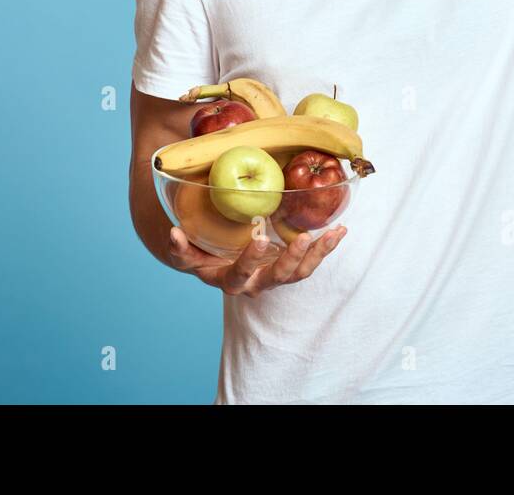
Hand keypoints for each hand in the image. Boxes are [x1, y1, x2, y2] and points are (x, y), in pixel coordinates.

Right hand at [168, 224, 346, 296]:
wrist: (213, 262)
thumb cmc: (198, 254)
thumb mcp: (186, 254)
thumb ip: (180, 248)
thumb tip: (174, 233)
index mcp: (229, 280)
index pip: (239, 274)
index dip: (249, 260)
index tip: (260, 239)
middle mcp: (254, 283)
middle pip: (277, 278)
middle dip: (292, 260)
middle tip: (303, 238)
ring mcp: (274, 276)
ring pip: (300, 273)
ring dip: (317, 254)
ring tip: (333, 233)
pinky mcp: (289, 267)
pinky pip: (310, 261)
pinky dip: (325, 247)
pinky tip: (340, 231)